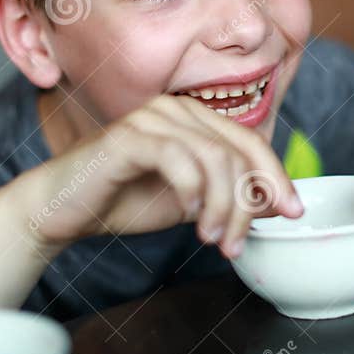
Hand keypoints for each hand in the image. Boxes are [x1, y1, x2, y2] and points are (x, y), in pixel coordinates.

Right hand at [10, 93, 303, 259]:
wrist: (61, 211)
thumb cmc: (124, 200)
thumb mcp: (193, 203)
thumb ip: (232, 196)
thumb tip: (279, 202)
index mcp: (196, 119)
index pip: (252, 143)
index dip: (276, 178)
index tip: (292, 213)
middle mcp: (178, 109)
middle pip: (238, 152)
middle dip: (247, 203)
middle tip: (236, 244)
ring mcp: (153, 117)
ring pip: (215, 158)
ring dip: (222, 206)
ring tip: (212, 239)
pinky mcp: (129, 135)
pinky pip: (179, 159)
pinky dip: (193, 191)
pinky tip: (190, 216)